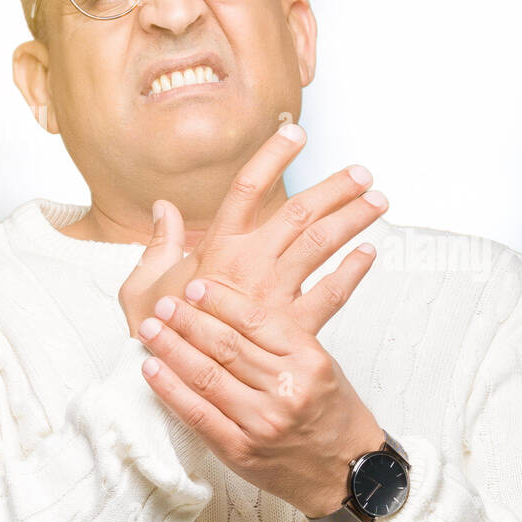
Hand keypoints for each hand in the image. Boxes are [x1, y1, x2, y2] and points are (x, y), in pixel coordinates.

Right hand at [119, 122, 386, 337]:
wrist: (178, 388)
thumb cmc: (157, 337)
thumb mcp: (143, 288)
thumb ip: (156, 246)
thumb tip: (163, 208)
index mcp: (215, 248)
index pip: (247, 187)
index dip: (272, 156)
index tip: (296, 133)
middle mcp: (248, 264)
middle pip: (299, 212)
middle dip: (335, 188)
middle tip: (363, 174)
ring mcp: (272, 295)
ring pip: (321, 245)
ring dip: (353, 219)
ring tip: (378, 202)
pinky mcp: (291, 329)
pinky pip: (332, 295)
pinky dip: (354, 272)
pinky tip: (370, 254)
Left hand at [135, 271, 384, 518]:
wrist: (347, 473)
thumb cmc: (334, 417)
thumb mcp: (324, 366)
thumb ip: (284, 341)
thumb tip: (232, 310)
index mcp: (309, 360)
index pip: (256, 320)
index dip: (220, 301)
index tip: (195, 287)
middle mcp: (287, 389)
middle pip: (226, 345)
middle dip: (188, 320)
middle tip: (165, 303)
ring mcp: (262, 422)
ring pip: (207, 376)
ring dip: (172, 348)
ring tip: (150, 329)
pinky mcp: (241, 451)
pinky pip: (197, 415)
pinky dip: (170, 390)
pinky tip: (152, 370)